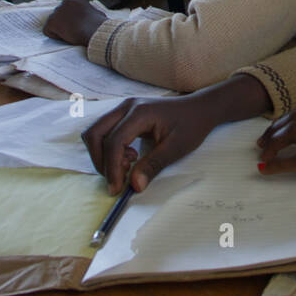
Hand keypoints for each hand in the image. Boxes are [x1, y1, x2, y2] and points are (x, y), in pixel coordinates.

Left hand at [43, 0, 105, 45]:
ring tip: (71, 35)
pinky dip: (55, 36)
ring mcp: (58, 11)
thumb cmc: (100, 26)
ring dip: (60, 30)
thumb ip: (90, 12)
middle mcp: (66, 1)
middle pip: (59, 15)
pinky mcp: (51, 21)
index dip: (72, 20)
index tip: (78, 27)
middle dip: (64, 23)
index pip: (68, 10)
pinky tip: (66, 37)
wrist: (95, 32)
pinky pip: (48, 31)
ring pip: (53, 23)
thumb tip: (94, 15)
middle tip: (73, 32)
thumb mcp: (98, 14)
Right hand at [82, 95, 215, 194]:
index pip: (114, 141)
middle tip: (117, 178)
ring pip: (96, 132)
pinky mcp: (124, 114)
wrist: (200, 109)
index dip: (112, 168)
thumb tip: (134, 186)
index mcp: (140, 113)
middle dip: (100, 160)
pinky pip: (105, 132)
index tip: (116, 188)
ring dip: (103, 154)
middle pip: (95, 133)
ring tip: (128, 165)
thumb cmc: (191, 125)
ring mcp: (124, 109)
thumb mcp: (176, 148)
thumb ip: (154, 165)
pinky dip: (109, 149)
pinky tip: (130, 157)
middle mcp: (127, 107)